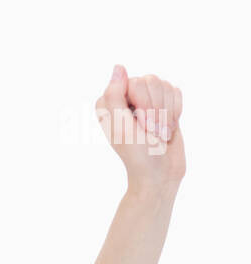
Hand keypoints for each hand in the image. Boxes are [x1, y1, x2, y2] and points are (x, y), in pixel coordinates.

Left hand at [95, 66, 184, 191]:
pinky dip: (175, 112)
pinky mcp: (163, 104)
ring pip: (165, 85)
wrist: (160, 174)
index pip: (133, 82)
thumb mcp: (121, 127)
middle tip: (151, 132)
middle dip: (156, 109)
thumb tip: (119, 67)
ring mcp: (146, 100)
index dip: (142, 103)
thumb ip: (114, 96)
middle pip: (151, 80)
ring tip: (160, 133)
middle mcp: (126, 98)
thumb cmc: (139, 155)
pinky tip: (168, 128)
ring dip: (166, 113)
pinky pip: (176, 92)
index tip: (140, 126)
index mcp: (110, 103)